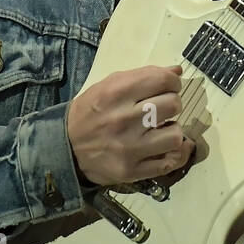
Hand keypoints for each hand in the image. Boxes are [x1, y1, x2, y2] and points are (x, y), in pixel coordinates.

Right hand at [67, 65, 195, 186]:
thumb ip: (142, 76)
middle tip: (162, 108)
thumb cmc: (90, 111)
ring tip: (160, 130)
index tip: (168, 87)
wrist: (66, 147)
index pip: (164, 80)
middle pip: (173, 105)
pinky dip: (171, 154)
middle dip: (172, 103)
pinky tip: (162, 147)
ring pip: (175, 136)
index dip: (172, 82)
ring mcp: (129, 148)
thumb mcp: (108, 86)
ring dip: (171, 131)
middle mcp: (123, 119)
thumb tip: (177, 71)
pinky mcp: (131, 171)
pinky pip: (168, 163)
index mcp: (116, 93)